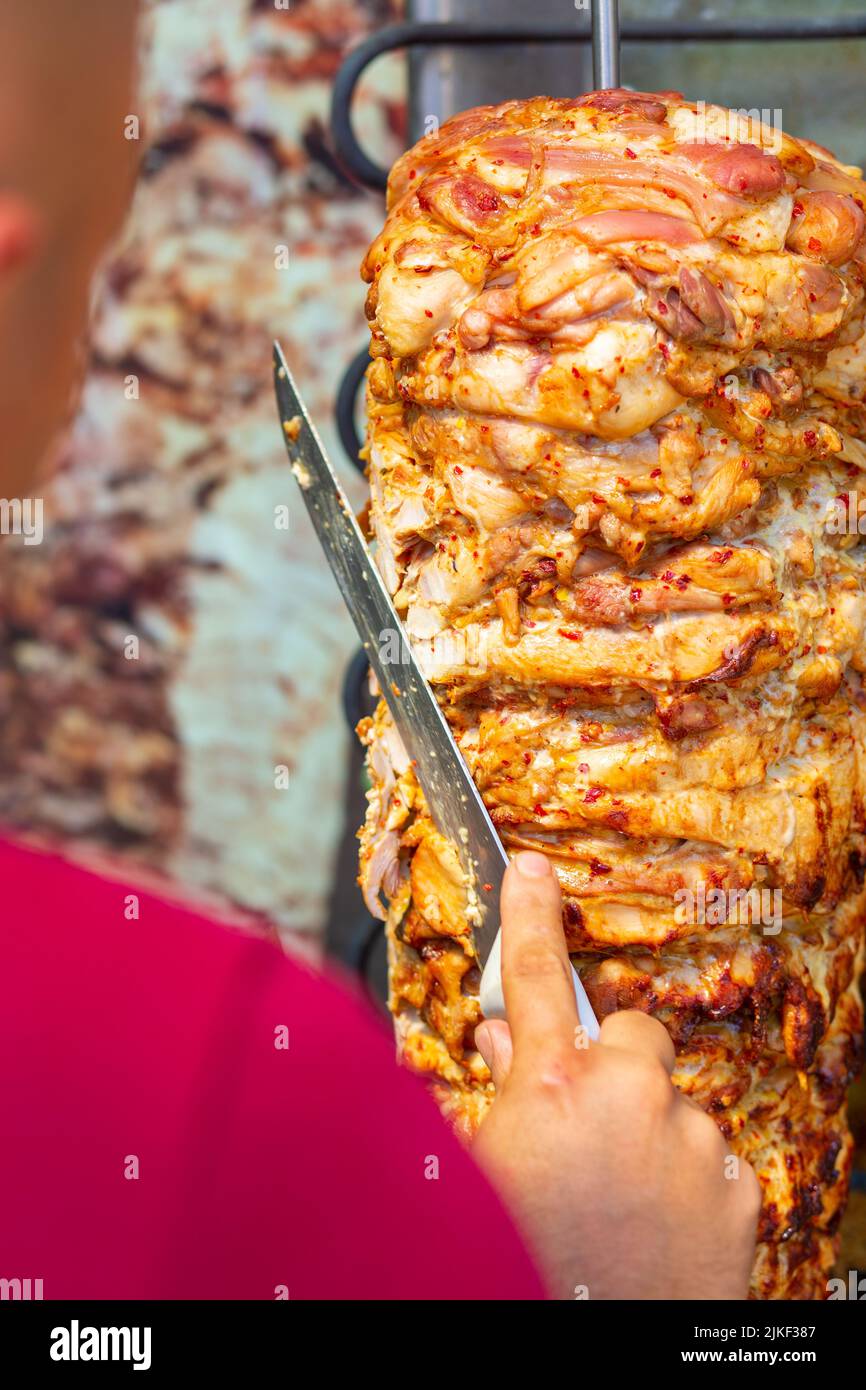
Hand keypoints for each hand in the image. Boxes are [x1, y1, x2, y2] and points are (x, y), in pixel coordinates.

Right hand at [473, 851, 760, 1299]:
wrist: (593, 1343)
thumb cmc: (518, 1264)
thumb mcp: (476, 1175)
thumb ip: (489, 1093)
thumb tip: (501, 1039)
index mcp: (550, 1087)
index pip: (535, 976)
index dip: (529, 915)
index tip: (531, 870)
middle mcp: (628, 1097)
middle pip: (630, 1036)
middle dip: (610, 1067)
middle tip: (585, 1125)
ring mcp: (691, 1140)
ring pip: (672, 1100)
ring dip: (648, 1130)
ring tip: (617, 1195)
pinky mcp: (737, 1186)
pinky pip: (710, 1154)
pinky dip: (687, 1177)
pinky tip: (656, 1221)